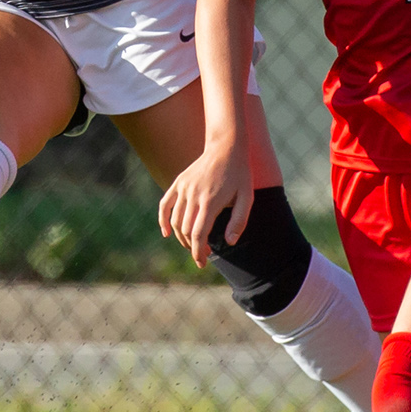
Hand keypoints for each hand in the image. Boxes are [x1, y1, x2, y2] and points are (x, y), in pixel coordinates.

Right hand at [158, 143, 252, 268]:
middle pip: (186, 230)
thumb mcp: (247, 198)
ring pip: (176, 221)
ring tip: (193, 244)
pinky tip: (166, 233)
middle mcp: (193, 196)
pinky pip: (165, 205)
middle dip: (193, 247)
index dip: (198, 252)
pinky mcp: (178, 183)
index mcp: (210, 202)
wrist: (226, 148)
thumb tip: (229, 242)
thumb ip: (239, 221)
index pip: (198, 234)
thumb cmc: (239, 174)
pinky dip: (163, 220)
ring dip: (182, 237)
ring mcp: (183, 188)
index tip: (202, 264)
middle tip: (204, 253)